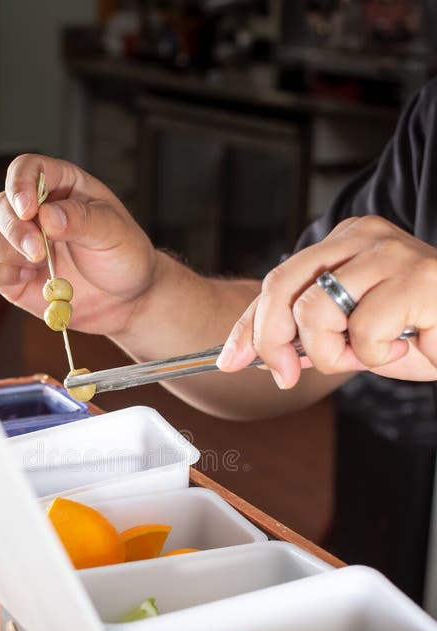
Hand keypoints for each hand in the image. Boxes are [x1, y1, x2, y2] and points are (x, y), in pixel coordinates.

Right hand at [0, 154, 157, 336]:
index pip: (26, 168)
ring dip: (0, 249)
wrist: (126, 300)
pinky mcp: (9, 272)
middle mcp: (34, 210)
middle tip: (38, 252)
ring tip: (34, 266)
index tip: (29, 210)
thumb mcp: (114, 233)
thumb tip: (47, 216)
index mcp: (60, 186)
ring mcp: (18, 241)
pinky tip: (25, 278)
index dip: (19, 185)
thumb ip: (82, 220)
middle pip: (0, 204)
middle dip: (13, 229)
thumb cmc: (124, 257)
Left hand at [217, 216, 436, 386]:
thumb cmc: (422, 328)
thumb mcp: (355, 334)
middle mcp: (363, 237)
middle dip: (272, 342)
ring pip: (316, 311)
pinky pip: (363, 331)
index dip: (249, 325)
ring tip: (371, 353)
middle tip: (288, 375)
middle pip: (283, 287)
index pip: (279, 281)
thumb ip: (311, 336)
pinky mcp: (416, 278)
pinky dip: (376, 355)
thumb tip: (262, 355)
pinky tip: (407, 343)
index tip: (231, 360)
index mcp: (346, 242)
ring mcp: (390, 253)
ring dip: (333, 353)